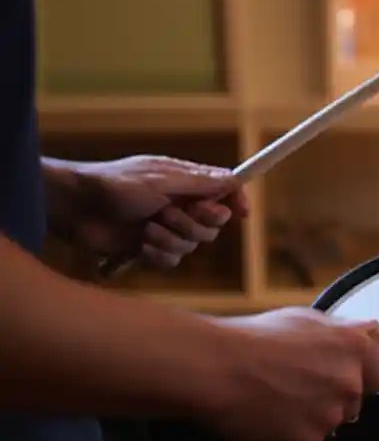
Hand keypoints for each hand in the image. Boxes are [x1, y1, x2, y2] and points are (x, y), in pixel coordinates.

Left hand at [48, 155, 249, 268]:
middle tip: (169, 213)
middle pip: (213, 225)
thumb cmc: (115, 185)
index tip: (241, 212)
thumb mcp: (161, 179)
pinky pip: (171, 261)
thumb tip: (234, 180)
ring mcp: (165, 228)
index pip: (224, 192)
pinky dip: (156, 255)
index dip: (235, 202)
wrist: (74, 208)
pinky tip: (139, 245)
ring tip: (146, 229)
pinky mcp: (149, 249)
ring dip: (170, 239)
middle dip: (194, 224)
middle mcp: (180, 205)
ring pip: (192, 246)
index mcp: (185, 183)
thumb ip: (200, 183)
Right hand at [204, 307, 378, 440]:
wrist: (215, 367)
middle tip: (296, 387)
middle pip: (353, 402)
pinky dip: (289, 435)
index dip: (362, 377)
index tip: (340, 376)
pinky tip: (266, 418)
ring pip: (328, 423)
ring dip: (310, 417)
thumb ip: (344, 329)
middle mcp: (349, 384)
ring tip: (275, 400)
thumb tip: (372, 330)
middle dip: (331, 397)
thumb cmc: (256, 336)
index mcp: (355, 349)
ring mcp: (330, 416)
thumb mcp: (304, 319)